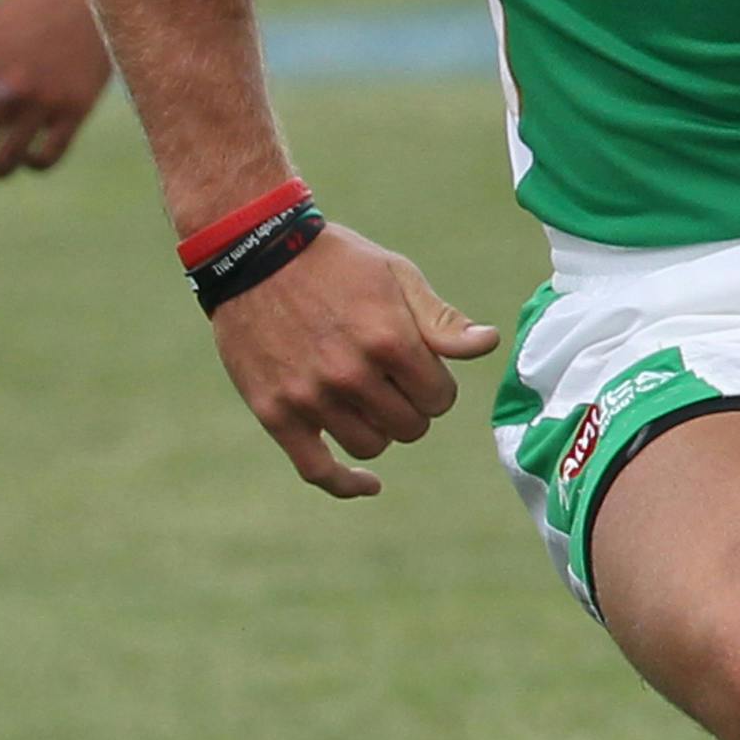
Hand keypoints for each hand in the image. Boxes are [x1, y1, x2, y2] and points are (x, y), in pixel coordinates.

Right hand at [205, 219, 499, 499]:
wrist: (252, 255)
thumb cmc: (333, 262)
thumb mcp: (395, 275)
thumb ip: (440, 318)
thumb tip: (486, 345)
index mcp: (388, 339)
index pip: (440, 398)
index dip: (435, 385)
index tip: (418, 369)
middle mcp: (350, 374)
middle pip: (410, 427)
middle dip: (410, 407)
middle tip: (391, 382)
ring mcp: (311, 397)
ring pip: (371, 446)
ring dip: (378, 429)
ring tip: (365, 402)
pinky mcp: (277, 413)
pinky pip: (317, 470)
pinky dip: (346, 483)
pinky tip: (369, 484)